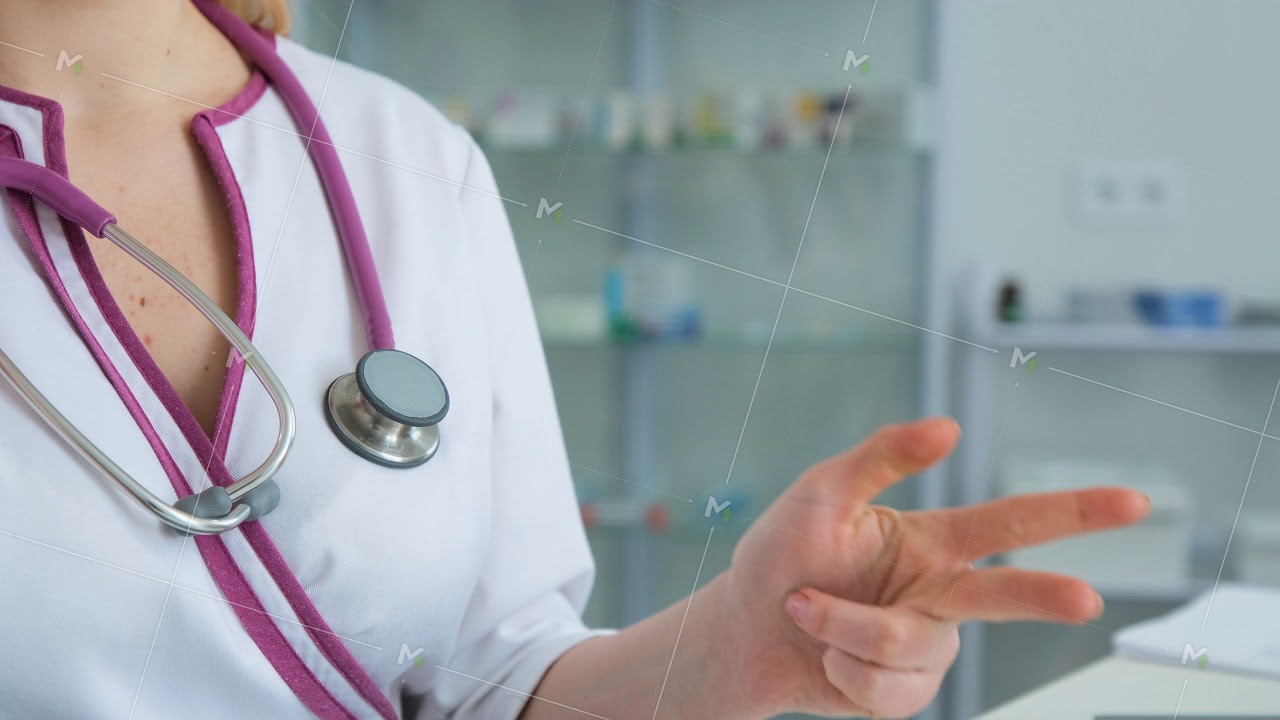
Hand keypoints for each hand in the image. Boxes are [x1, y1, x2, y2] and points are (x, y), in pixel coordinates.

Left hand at [716, 417, 1149, 718]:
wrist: (745, 631)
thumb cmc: (782, 555)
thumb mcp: (821, 491)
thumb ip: (881, 456)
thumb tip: (947, 427)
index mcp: (931, 543)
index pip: (1012, 522)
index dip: (1074, 512)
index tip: (1134, 502)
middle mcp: (940, 595)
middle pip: (1005, 595)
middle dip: (1043, 595)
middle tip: (1084, 599)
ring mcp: (927, 647)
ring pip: (907, 643)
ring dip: (842, 626)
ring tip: (807, 610)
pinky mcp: (904, 692)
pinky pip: (885, 688)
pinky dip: (840, 668)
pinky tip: (826, 656)